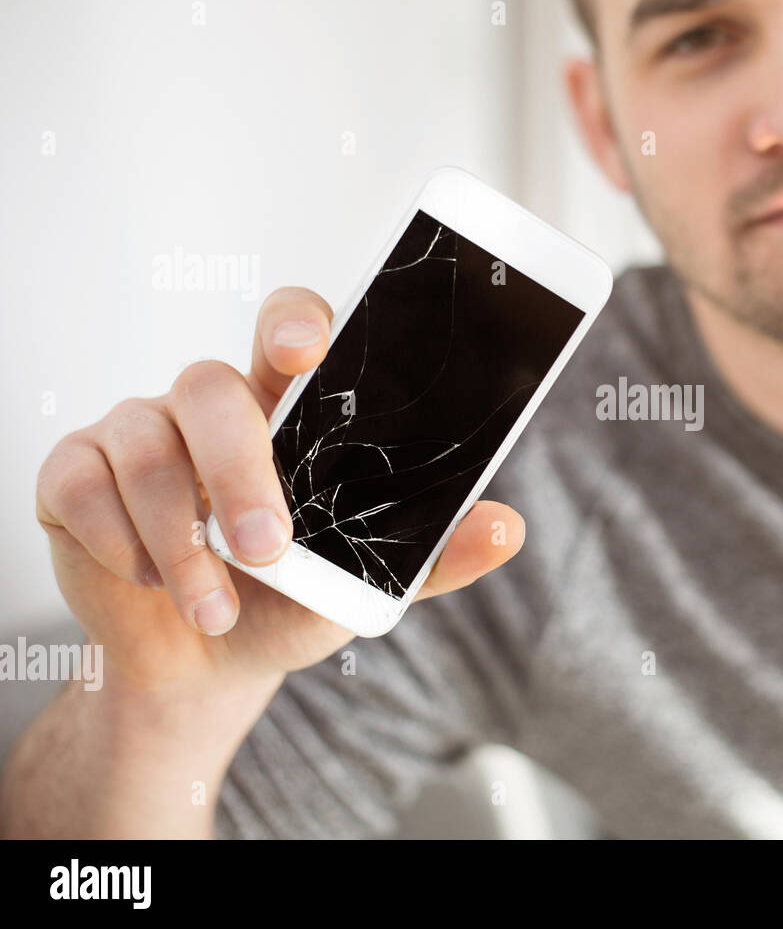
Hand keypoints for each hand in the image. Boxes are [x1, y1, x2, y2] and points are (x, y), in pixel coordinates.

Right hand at [34, 286, 525, 693]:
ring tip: (216, 605)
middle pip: (210, 386)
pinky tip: (150, 581)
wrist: (211, 662)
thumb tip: (508, 527)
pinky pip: (79, 484)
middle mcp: (208, 406)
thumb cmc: (292, 600)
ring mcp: (136, 432)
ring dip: (180, 539)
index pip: (288, 328)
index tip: (305, 345)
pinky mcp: (73, 474)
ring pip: (145, 444)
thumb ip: (430, 553)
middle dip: (237, 469)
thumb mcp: (365, 582)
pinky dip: (120, 543)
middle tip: (268, 546)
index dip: (294, 321)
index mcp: (285, 410)